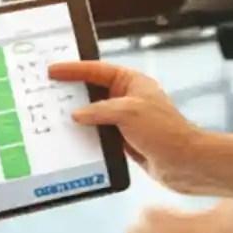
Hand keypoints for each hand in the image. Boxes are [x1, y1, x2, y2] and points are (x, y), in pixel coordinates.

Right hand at [50, 62, 208, 194]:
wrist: (185, 163)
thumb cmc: (163, 131)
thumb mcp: (128, 113)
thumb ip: (99, 111)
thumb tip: (76, 115)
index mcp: (131, 82)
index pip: (96, 70)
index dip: (73, 69)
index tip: (52, 70)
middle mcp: (127, 97)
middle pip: (93, 90)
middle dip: (71, 92)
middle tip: (47, 91)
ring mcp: (125, 119)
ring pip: (94, 114)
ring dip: (77, 117)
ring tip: (53, 117)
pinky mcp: (124, 139)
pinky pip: (99, 133)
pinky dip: (86, 135)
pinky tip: (70, 138)